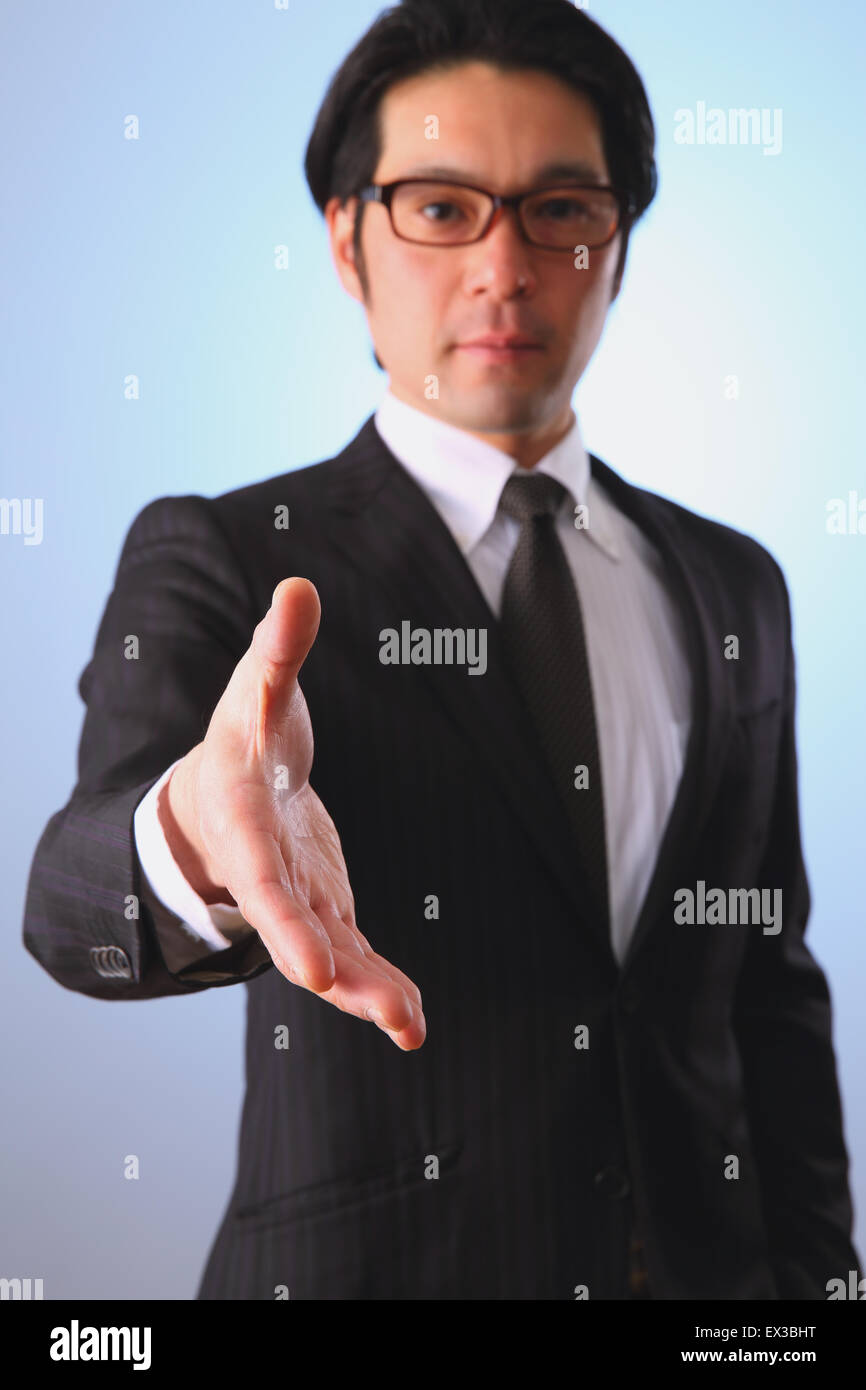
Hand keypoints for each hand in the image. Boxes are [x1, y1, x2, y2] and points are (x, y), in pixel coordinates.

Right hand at [164, 577, 424, 1049]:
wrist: (220, 792)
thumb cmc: (238, 739)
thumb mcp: (253, 691)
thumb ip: (276, 650)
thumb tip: (299, 586)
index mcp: (244, 823)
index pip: (264, 877)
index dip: (285, 922)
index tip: (311, 967)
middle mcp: (269, 874)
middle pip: (299, 931)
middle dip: (335, 972)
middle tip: (378, 1007)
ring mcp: (299, 899)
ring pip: (331, 955)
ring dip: (367, 990)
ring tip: (410, 1025)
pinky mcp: (326, 908)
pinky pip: (353, 954)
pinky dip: (379, 984)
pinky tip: (411, 1019)